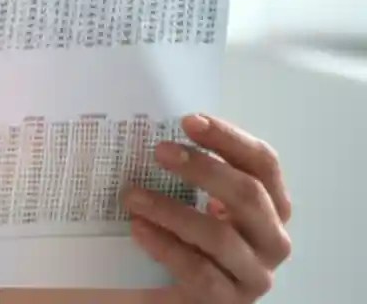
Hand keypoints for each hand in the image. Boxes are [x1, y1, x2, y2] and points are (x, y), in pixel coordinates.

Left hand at [123, 114, 292, 302]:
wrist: (172, 293)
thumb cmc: (187, 239)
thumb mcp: (195, 202)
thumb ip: (188, 173)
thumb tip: (150, 132)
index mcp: (271, 205)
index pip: (263, 163)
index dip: (229, 138)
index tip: (189, 120)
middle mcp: (272, 238)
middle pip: (248, 194)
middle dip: (203, 168)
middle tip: (160, 151)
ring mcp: (254, 274)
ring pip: (220, 235)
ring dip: (171, 210)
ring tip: (133, 195)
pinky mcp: (228, 301)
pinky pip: (199, 271)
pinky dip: (165, 246)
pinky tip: (139, 229)